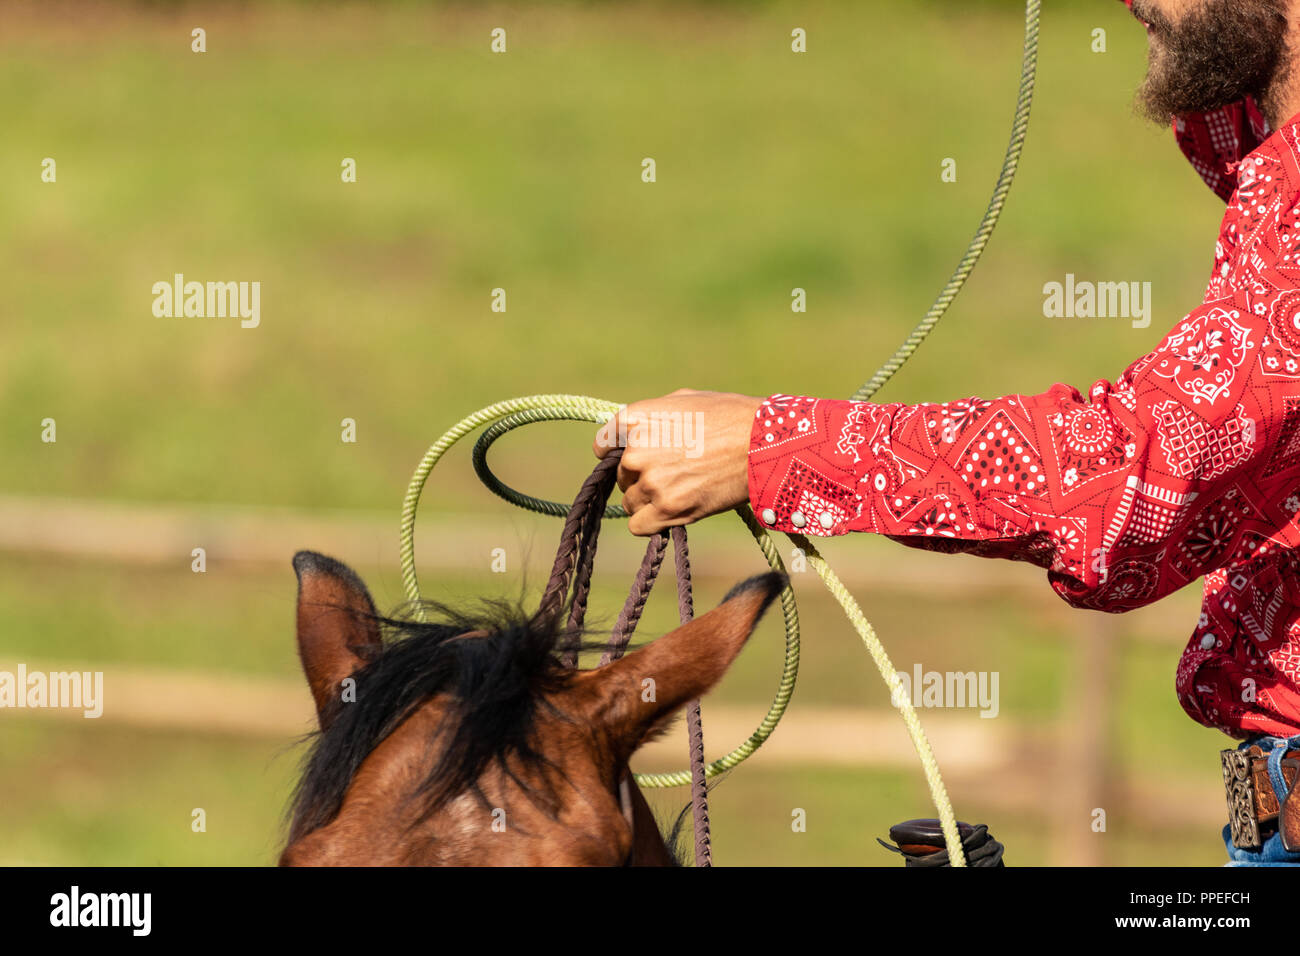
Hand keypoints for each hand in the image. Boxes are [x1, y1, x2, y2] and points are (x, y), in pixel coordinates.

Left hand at [593, 389, 762, 535]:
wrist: (761, 444)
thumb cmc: (730, 417)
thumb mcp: (686, 401)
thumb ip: (654, 417)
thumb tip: (638, 434)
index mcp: (637, 419)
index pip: (603, 444)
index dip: (615, 454)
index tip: (629, 461)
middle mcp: (636, 450)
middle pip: (621, 476)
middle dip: (640, 478)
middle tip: (672, 475)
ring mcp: (651, 481)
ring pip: (630, 502)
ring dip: (648, 501)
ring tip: (678, 492)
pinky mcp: (667, 509)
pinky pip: (639, 525)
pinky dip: (651, 523)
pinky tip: (670, 514)